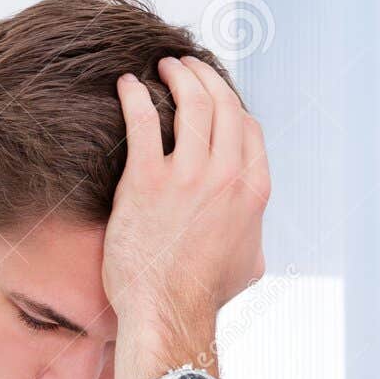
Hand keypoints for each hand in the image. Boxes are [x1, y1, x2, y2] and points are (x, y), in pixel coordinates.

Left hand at [105, 55, 270, 378]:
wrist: (169, 312)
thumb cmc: (204, 296)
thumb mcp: (249, 264)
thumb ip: (254, 233)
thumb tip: (252, 227)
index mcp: (254, 189)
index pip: (248, 127)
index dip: (230, 104)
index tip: (213, 96)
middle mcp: (228, 174)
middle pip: (222, 105)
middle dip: (205, 77)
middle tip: (185, 66)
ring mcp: (188, 176)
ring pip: (191, 104)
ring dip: (177, 77)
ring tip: (162, 66)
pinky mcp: (147, 182)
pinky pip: (144, 123)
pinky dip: (135, 97)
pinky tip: (126, 85)